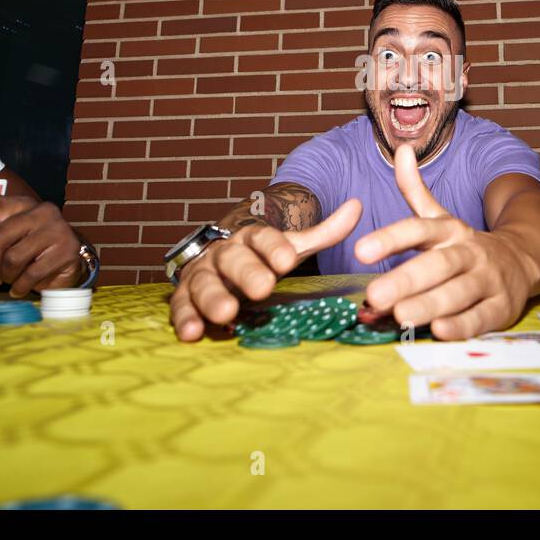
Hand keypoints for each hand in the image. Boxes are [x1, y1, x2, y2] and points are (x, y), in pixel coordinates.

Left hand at [0, 187, 83, 296]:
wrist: (72, 263)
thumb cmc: (33, 250)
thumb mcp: (11, 236)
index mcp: (23, 206)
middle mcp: (41, 212)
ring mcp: (56, 230)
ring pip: (13, 259)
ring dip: (7, 276)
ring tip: (11, 279)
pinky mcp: (66, 252)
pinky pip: (30, 274)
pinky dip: (20, 287)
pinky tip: (20, 287)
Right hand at [169, 198, 362, 341]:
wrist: (216, 259)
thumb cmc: (260, 257)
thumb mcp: (290, 246)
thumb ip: (323, 231)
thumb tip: (357, 206)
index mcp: (250, 237)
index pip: (262, 237)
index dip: (274, 247)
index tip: (286, 261)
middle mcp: (224, 252)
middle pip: (234, 259)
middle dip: (247, 273)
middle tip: (263, 288)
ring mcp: (202, 273)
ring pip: (204, 282)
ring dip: (213, 297)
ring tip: (226, 313)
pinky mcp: (185, 295)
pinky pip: (181, 304)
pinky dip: (185, 317)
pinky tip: (193, 333)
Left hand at [355, 144, 539, 339]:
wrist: (523, 260)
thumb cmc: (467, 244)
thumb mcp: (441, 217)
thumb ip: (415, 189)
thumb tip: (401, 149)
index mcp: (450, 230)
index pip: (419, 229)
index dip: (390, 238)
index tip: (360, 250)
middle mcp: (470, 252)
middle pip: (438, 265)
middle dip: (406, 279)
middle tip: (374, 295)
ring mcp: (489, 280)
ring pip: (459, 292)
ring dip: (430, 304)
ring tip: (400, 316)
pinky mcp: (503, 307)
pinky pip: (481, 317)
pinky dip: (461, 325)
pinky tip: (439, 331)